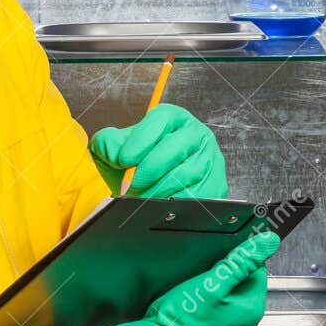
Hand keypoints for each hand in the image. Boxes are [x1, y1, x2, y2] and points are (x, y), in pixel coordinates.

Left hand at [90, 104, 227, 198]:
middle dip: (150, 168)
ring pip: (187, 174)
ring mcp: (209, 160)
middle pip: (177, 146)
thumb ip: (109, 143)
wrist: (144, 191)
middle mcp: (195, 135)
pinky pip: (198, 195)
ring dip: (159, 189)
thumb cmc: (131, 166)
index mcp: (172, 119)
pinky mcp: (216, 185)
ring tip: (140, 197)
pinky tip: (159, 207)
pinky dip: (176, 203)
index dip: (141, 139)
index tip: (123, 159)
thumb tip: (117, 152)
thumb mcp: (113, 149)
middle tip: (131, 184)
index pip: (161, 120)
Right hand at [144, 229, 277, 325]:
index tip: (220, 257)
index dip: (237, 259)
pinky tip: (192, 303)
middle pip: (242, 285)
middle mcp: (246, 324)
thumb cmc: (183, 320)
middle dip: (224, 275)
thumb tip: (267, 243)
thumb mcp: (212, 282)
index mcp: (251, 308)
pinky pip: (217, 312)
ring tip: (195, 289)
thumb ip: (241, 262)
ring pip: (228, 298)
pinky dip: (206, 304)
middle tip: (203, 274)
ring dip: (214, 289)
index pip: (257, 270)